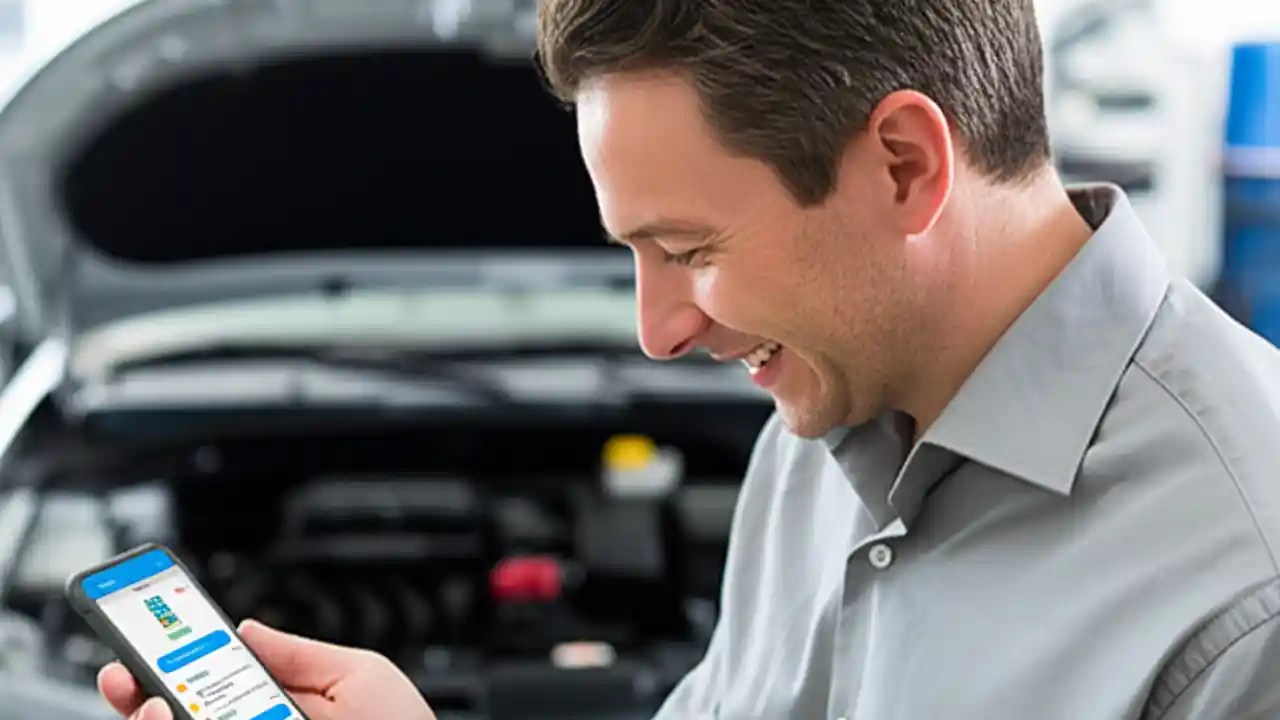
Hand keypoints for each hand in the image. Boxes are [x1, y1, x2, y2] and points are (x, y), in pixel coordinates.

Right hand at [97, 619, 436, 719]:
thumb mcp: (360, 679)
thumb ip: (299, 654)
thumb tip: (244, 628)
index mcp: (273, 710)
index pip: (203, 690)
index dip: (161, 670)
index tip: (133, 650)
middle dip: (139, 700)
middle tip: (130, 683)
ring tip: (157, 708)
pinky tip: (177, 719)